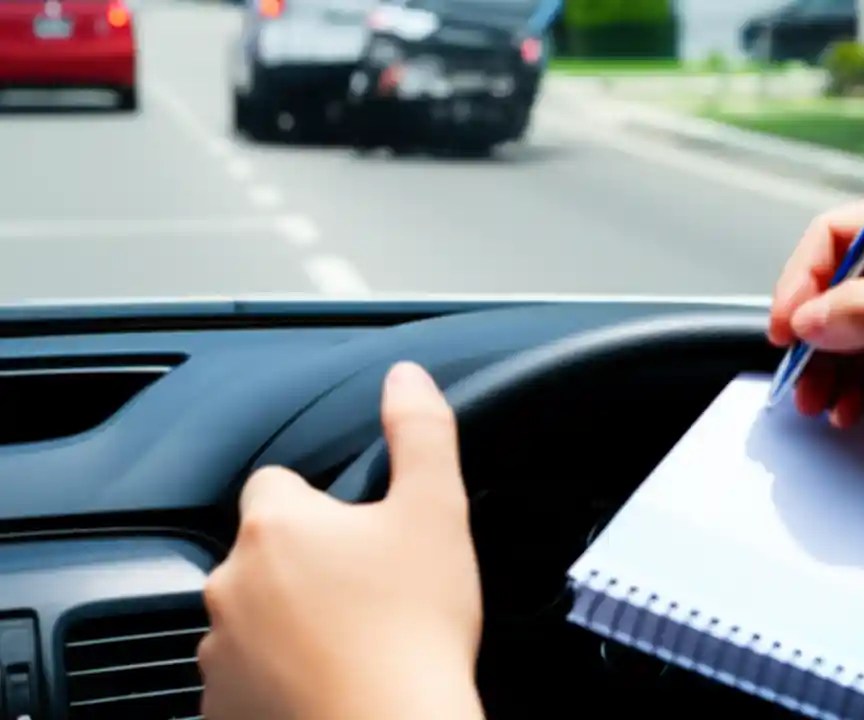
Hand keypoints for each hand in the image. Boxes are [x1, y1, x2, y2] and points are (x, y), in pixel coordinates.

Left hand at [199, 362, 483, 719]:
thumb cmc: (414, 627)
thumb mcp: (436, 511)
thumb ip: (420, 432)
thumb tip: (405, 376)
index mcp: (277, 525)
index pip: (278, 484)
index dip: (323, 504)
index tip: (360, 534)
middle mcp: (231, 582)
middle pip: (266, 553)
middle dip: (307, 565)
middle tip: (369, 591)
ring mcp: (219, 650)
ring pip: (253, 616)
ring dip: (289, 621)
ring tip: (353, 642)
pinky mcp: (220, 706)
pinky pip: (245, 677)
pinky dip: (277, 677)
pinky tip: (328, 682)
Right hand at [769, 201, 863, 484]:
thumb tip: (808, 315)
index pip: (842, 231)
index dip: (804, 274)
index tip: (788, 324)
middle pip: (841, 282)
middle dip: (812, 329)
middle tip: (797, 372)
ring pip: (853, 326)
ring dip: (827, 363)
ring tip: (820, 403)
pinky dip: (854, 382)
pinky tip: (851, 409)